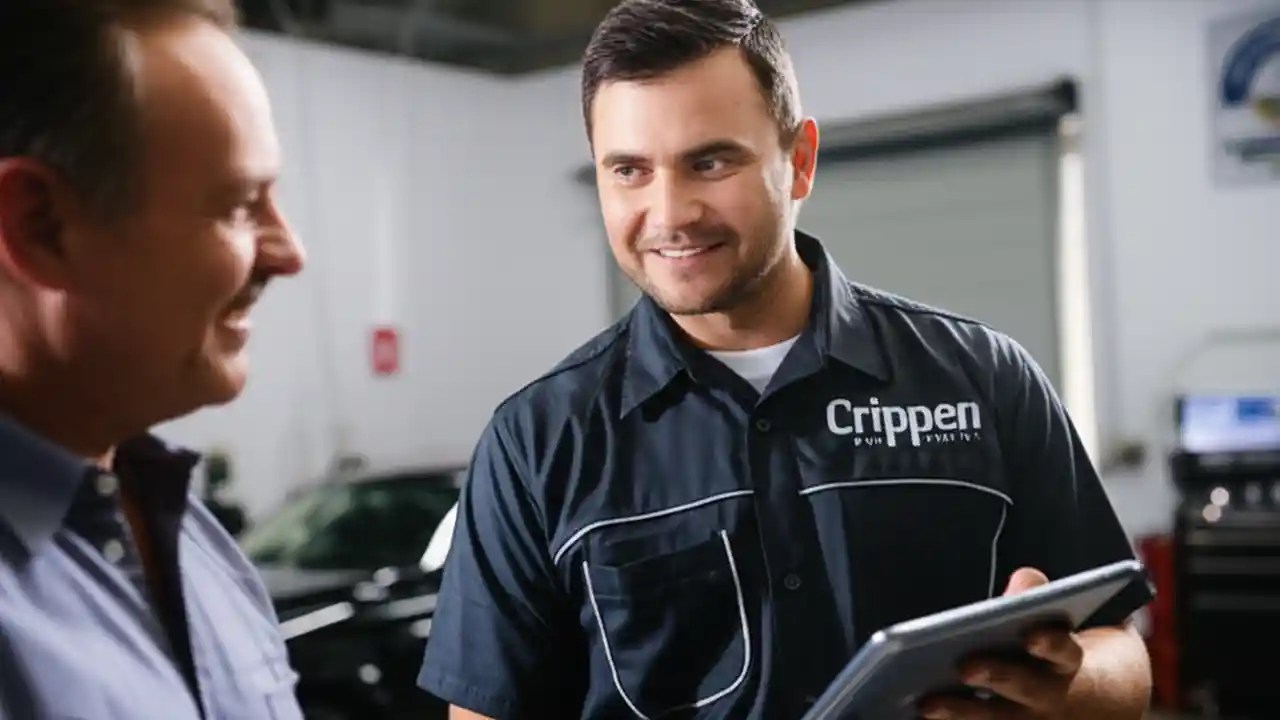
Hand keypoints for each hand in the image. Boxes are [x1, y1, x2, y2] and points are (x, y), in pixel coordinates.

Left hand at [918, 568, 1083, 719]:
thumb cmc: (1032, 646)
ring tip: (927, 703)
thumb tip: (1024, 581)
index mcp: (1062, 659)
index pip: (1064, 650)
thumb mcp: (1037, 616)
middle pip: (1025, 688)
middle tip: (965, 668)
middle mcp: (1048, 694)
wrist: (1048, 693)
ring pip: (995, 718)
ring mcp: (1023, 718)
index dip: (1050, 643)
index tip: (1031, 636)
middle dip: (995, 675)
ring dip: (961, 711)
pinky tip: (916, 713)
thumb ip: (1031, 594)